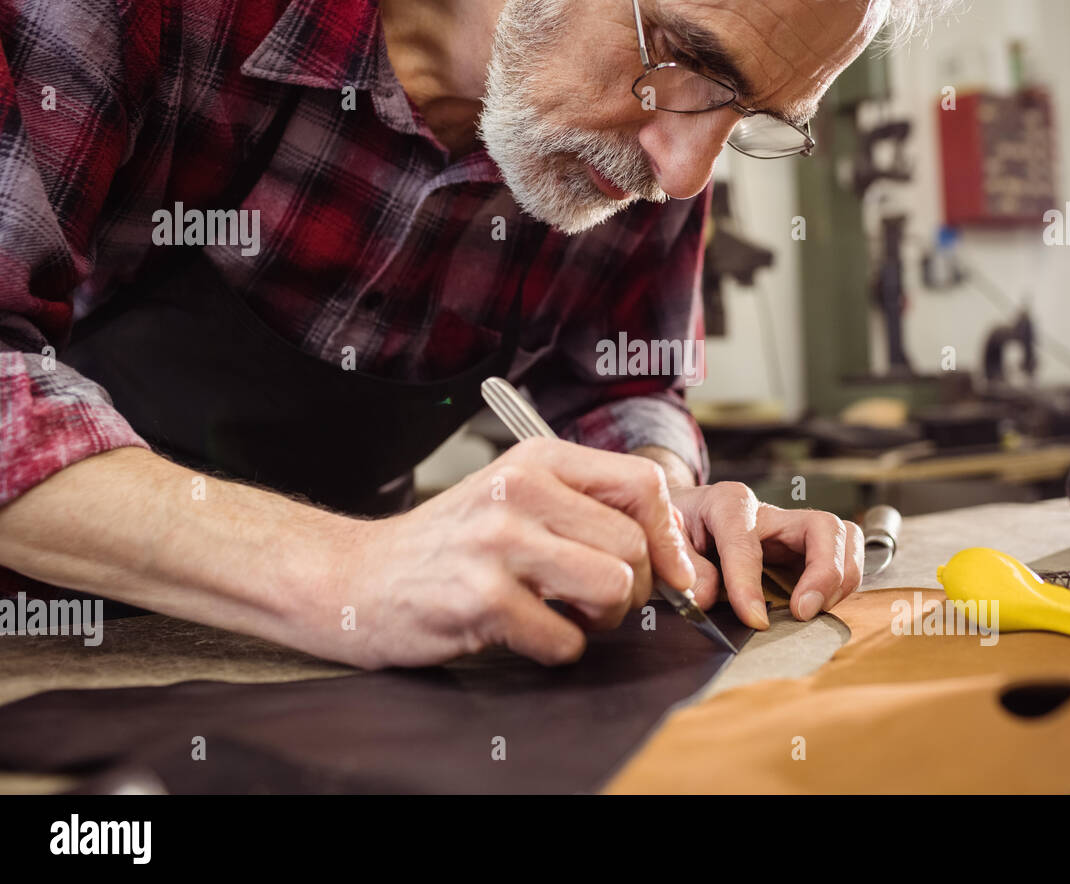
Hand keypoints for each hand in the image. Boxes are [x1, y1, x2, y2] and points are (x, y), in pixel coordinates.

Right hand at [337, 439, 697, 667]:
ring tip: (566, 614)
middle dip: (634, 589)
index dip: (669, 536)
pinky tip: (526, 633)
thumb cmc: (450, 544)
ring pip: (612, 588)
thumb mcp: (516, 497)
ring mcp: (498, 544)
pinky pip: (567, 640)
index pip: (643, 484)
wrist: (356, 577)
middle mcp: (519, 491)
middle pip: (634, 547)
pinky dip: (558, 649)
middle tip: (596, 600)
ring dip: (601, 620)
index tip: (673, 572)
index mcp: (536, 460)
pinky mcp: (481, 599)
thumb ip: (587, 507)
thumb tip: (674, 549)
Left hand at [669, 483, 864, 628]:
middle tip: (803, 612)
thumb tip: (706, 597)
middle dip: (823, 573)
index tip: (755, 620)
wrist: (684, 514)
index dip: (750, 585)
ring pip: (844, 537)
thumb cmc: (676, 527)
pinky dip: (841, 581)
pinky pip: (842, 554)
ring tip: (812, 610)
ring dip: (839, 578)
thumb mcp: (666, 541)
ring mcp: (791, 528)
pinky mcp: (804, 547)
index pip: (748, 542)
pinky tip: (817, 604)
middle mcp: (769, 511)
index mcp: (729, 503)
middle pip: (823, 527)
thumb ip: (683, 566)